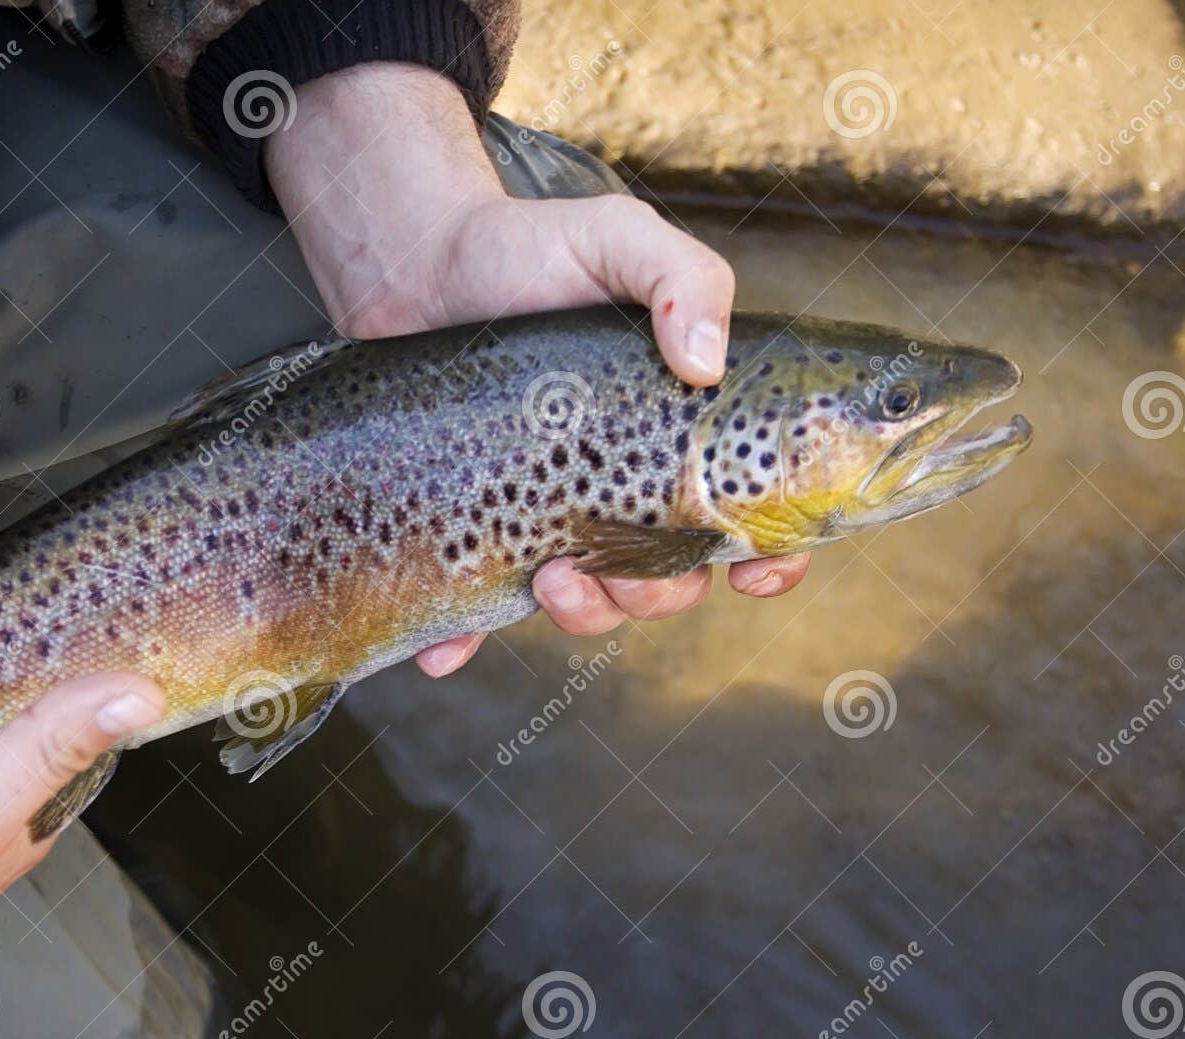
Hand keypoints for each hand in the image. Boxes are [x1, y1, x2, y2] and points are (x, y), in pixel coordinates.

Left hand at [265, 63, 808, 677]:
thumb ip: (684, 278)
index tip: (759, 569)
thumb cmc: (526, 251)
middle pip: (673, 579)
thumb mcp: (617, 240)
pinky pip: (474, 611)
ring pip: (593, 603)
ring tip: (549, 577)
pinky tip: (445, 653)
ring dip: (585, 612)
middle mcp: (622, 489)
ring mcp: (547, 516)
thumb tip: (705, 364)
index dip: (771, 558)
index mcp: (676, 437)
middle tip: (617, 565)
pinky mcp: (475, 531)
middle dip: (658, 592)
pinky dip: (464, 644)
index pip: (751, 518)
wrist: (413, 264)